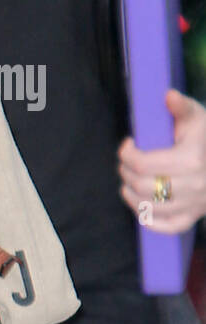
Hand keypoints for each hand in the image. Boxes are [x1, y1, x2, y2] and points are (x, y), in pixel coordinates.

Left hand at [118, 89, 205, 232]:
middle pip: (142, 186)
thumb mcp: (197, 117)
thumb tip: (168, 95)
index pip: (142, 164)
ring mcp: (195, 204)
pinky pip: (168, 227)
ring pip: (150, 208)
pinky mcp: (194, 216)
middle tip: (126, 161)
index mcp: (191, 160)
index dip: (126, 153)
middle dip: (126, 172)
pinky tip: (140, 205)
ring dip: (131, 194)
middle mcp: (194, 186)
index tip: (128, 143)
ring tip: (129, 180)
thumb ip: (181, 106)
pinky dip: (148, 220)